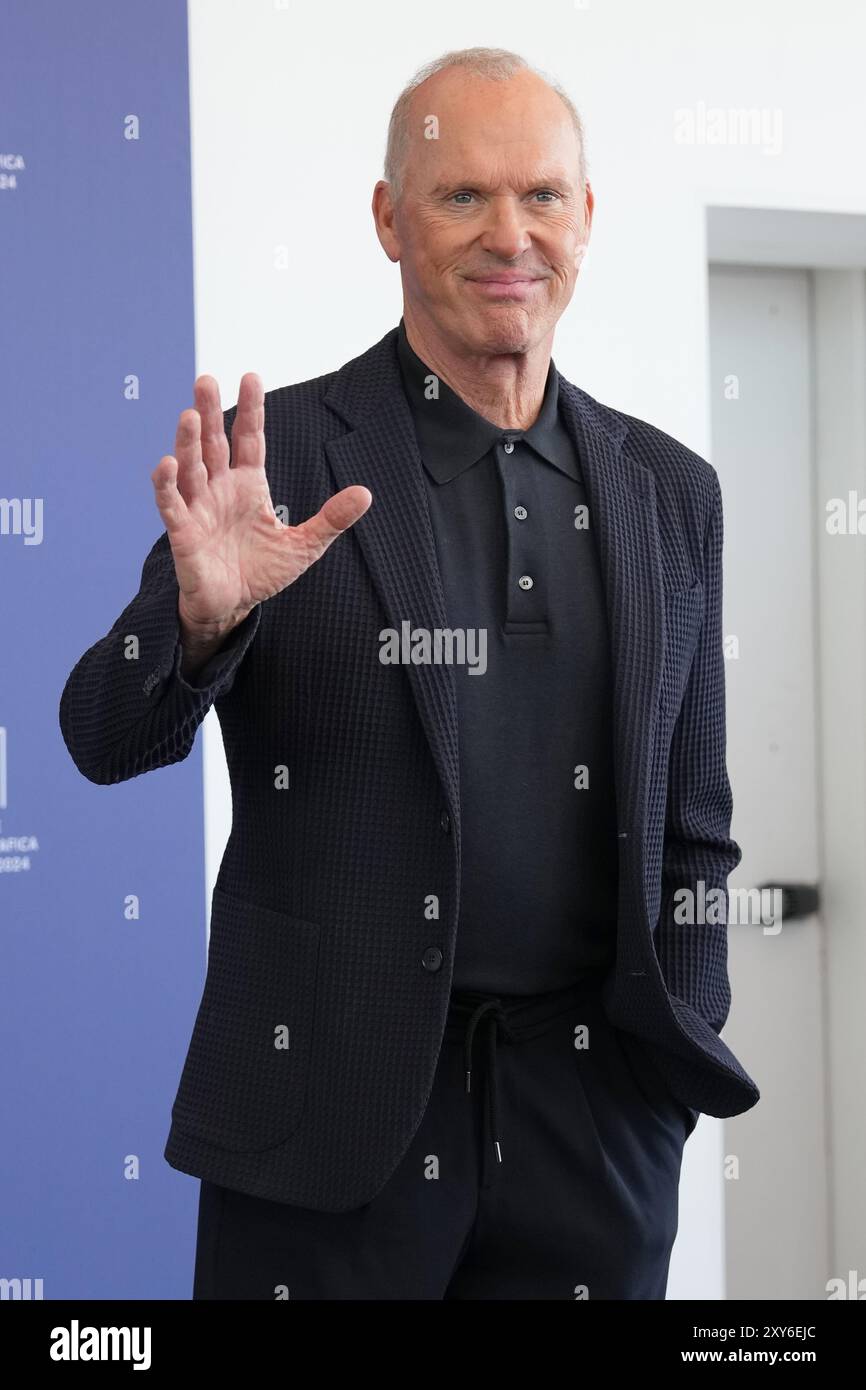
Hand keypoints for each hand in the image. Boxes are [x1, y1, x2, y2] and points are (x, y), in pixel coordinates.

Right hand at [151, 373, 371, 637]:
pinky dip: (167, 486)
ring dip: (188, 441)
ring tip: (190, 414)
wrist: (233, 606)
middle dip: (211, 412)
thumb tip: (365, 494)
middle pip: (214, 442)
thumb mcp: (304, 545)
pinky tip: (167, 465)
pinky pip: (172, 505)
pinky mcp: (183, 533)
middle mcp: (220, 489)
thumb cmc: (261, 572)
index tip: (250, 377)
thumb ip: (331, 519)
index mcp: (248, 485)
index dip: (251, 410)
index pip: (248, 439)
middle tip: (207, 379)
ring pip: (191, 467)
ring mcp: (199, 508)